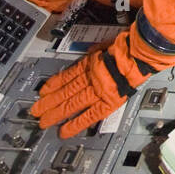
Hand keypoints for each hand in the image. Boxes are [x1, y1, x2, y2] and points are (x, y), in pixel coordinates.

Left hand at [31, 31, 150, 137]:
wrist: (139, 54)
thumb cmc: (129, 46)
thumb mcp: (108, 42)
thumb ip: (99, 50)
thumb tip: (93, 51)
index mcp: (91, 62)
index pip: (68, 75)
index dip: (54, 83)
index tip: (43, 90)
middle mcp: (90, 78)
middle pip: (65, 91)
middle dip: (49, 102)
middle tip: (36, 111)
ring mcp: (97, 90)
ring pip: (72, 102)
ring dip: (56, 113)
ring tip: (43, 121)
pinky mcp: (107, 101)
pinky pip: (90, 114)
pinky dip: (77, 123)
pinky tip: (65, 130)